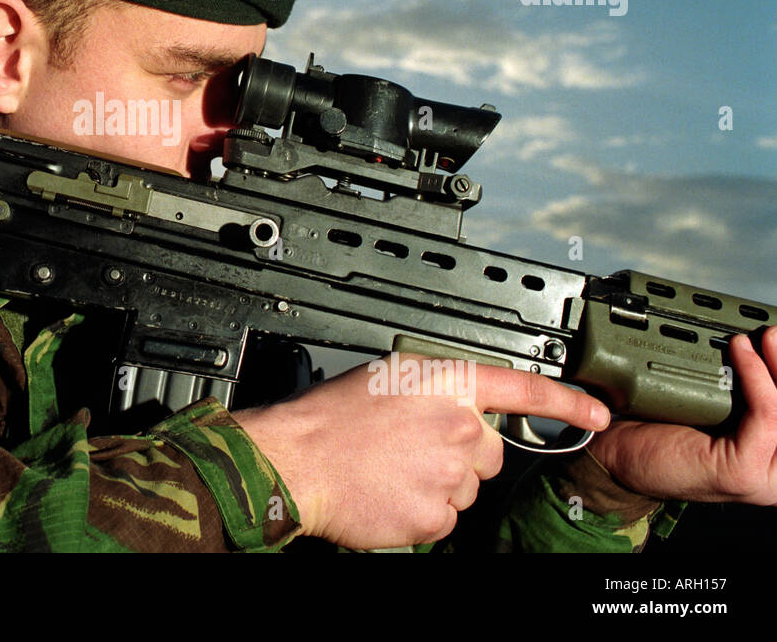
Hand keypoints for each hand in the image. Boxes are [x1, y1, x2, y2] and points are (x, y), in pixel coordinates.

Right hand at [234, 353, 609, 547]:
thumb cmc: (331, 418)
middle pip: (488, 451)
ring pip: (466, 488)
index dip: (567, 402)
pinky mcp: (438, 516)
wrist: (298, 460)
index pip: (524, 390)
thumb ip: (436, 388)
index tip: (597, 413)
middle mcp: (459, 426)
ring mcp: (451, 475)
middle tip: (411, 449)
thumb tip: (456, 405)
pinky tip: (390, 493)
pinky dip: (421, 511)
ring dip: (438, 483)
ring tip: (392, 469)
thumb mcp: (389, 377)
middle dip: (459, 454)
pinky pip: (446, 518)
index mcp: (447, 384)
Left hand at [585, 328, 776, 504]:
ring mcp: (763, 476)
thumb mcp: (711, 406)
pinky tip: (741, 355)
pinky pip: (765, 417)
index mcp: (773, 455)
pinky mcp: (743, 472)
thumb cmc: (663, 431)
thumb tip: (755, 343)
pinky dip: (757, 380)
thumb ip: (739, 390)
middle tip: (773, 332)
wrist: (619, 454)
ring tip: (760, 337)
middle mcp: (776, 470)